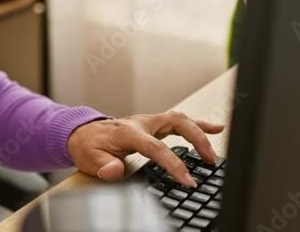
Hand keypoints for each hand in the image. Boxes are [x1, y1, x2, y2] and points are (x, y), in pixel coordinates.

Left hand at [66, 111, 224, 186]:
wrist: (82, 133)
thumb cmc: (88, 146)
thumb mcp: (90, 159)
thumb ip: (104, 165)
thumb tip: (115, 170)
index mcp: (128, 132)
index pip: (155, 148)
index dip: (173, 163)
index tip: (187, 179)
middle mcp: (141, 123)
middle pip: (176, 123)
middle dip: (196, 140)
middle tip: (209, 161)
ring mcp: (149, 122)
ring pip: (181, 119)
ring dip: (201, 131)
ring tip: (217, 146)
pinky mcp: (153, 124)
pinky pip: (179, 121)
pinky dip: (198, 124)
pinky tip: (216, 128)